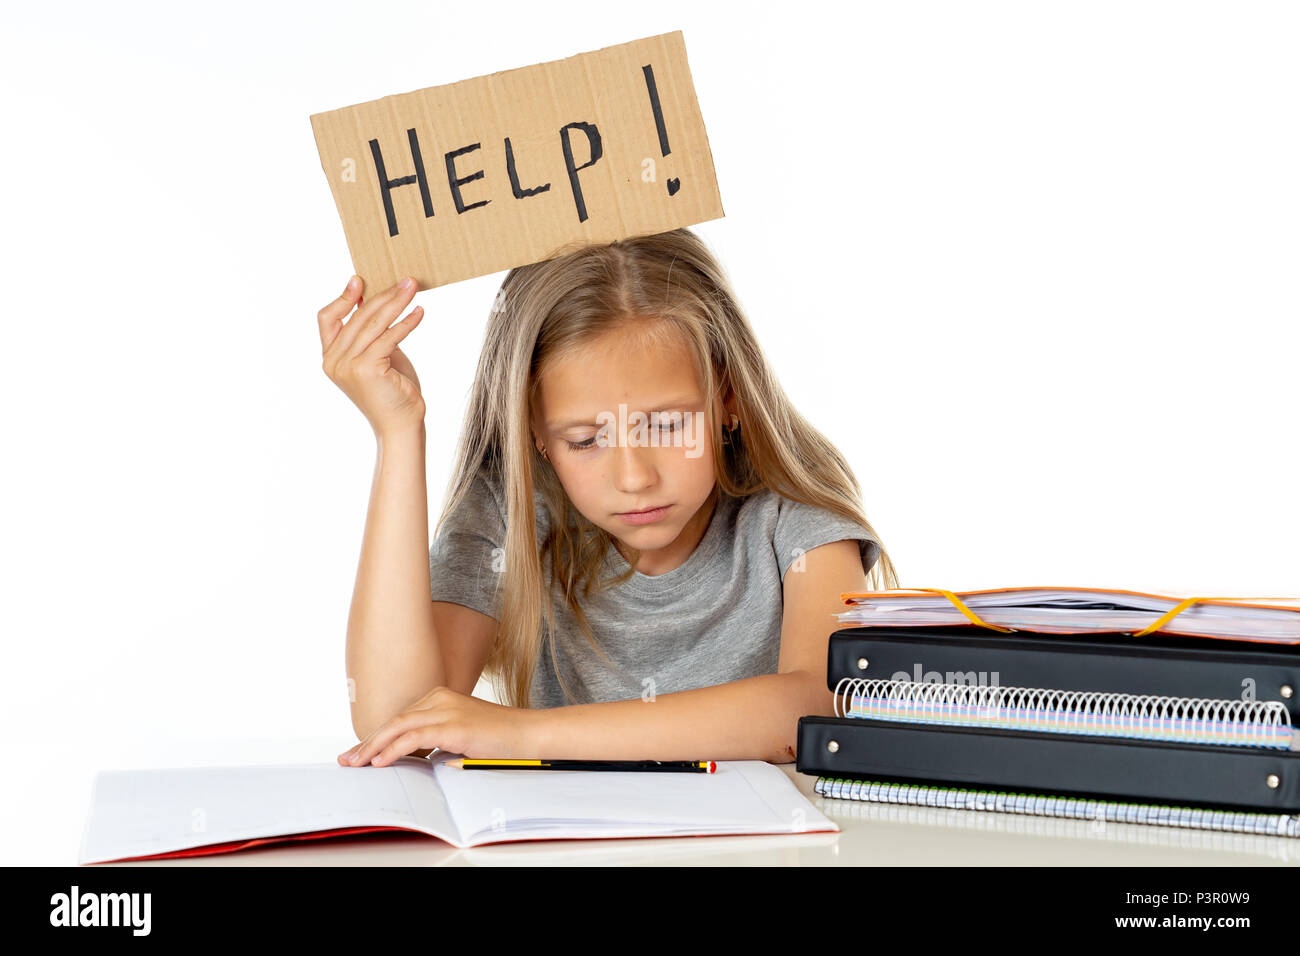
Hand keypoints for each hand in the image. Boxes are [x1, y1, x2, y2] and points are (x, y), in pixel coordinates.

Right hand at [318, 275, 425, 436]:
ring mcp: (348, 366)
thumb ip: (371, 333)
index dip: (342, 297)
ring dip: (396, 302)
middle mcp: (334, 361)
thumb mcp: (377, 356)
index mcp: (330, 358)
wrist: (400, 424)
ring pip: (373, 323)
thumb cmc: (392, 391)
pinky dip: (406, 322)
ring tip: (413, 288)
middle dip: (382, 295)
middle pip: (356, 317)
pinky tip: (419, 313)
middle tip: (405, 280)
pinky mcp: (366, 369)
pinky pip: (388, 337)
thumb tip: (375, 300)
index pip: (327, 319)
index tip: (358, 279)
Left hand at [337, 687, 544, 766]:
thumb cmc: (498, 738)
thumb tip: (413, 755)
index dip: (376, 735)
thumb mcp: (461, 733)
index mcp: (440, 696)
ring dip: (373, 747)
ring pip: (398, 727)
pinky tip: (381, 761)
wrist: (527, 734)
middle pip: (394, 720)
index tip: (359, 751)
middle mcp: (440, 698)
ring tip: (356, 763)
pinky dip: (394, 750)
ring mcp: (447, 710)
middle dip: (367, 741)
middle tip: (347, 759)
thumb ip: (437, 737)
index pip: (400, 717)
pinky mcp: (453, 726)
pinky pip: (414, 738)